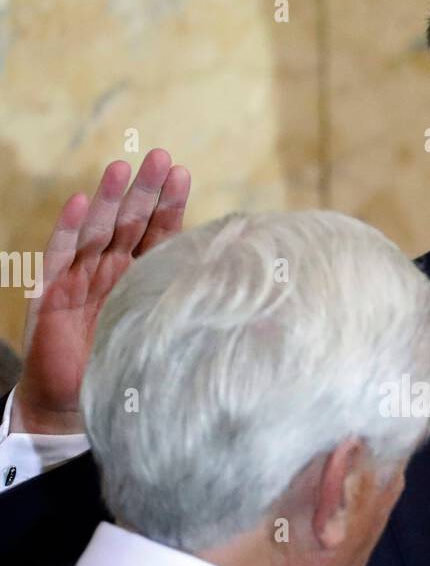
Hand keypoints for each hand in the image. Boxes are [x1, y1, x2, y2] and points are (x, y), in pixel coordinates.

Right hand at [11, 150, 189, 434]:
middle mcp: (109, 272)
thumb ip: (187, 312)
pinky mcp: (52, 293)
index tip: (182, 173)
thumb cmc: (124, 372)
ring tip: (121, 168)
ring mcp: (80, 279)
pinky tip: (81, 203)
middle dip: (143, 191)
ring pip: (96, 231)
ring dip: (109, 199)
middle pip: (128, 223)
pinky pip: (60, 255)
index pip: (156, 235)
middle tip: (160, 158)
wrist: (75, 407)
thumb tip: (242, 297)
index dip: (167, 206)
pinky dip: (69, 228)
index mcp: (139, 279)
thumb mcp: (163, 338)